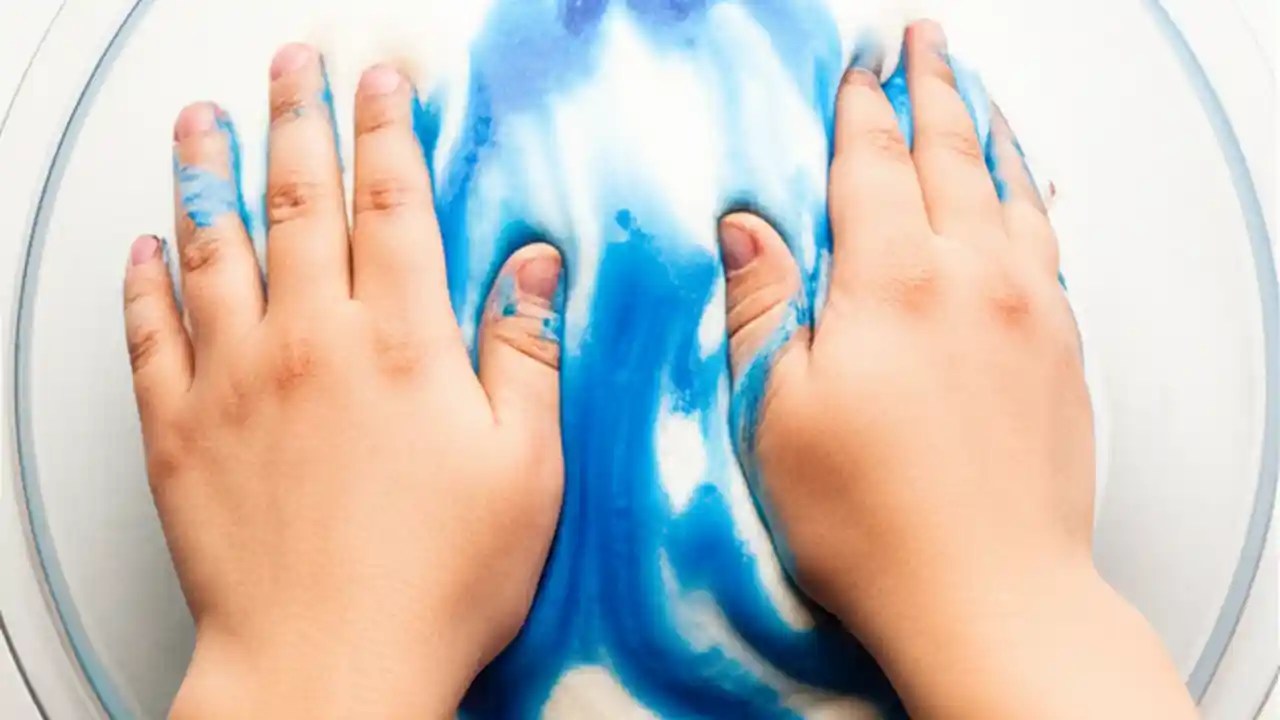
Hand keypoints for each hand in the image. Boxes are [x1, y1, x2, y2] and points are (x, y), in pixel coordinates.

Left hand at [123, 44, 564, 717]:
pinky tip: (148, 251)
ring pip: (213, 248)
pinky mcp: (180, 432)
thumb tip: (535, 271)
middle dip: (298, 120)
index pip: (392, 205)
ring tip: (205, 124)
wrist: (327, 668)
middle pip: (300, 203)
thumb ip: (524, 355)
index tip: (381, 83)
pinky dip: (146, 283)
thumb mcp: (525, 468)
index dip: (388, 131)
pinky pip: (150, 335)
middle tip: (292, 67)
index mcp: (400, 345)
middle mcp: (310, 343)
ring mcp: (235, 382)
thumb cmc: (436, 580)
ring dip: (210, 174)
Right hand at [718, 20, 1194, 718]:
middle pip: (949, 155)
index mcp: (892, 285)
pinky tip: (1031, 189)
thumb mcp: (777, 415)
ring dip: (988, 128)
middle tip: (922, 41)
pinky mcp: (1063, 350)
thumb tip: (747, 228)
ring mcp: (1030, 311)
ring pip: (1010, 188)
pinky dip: (1035, 195)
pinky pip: (1052, 242)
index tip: (854, 71)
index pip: (870, 167)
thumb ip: (766, 308)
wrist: (992, 594)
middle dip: (930, 88)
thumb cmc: (873, 521)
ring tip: (976, 92)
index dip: (857, 110)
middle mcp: (972, 279)